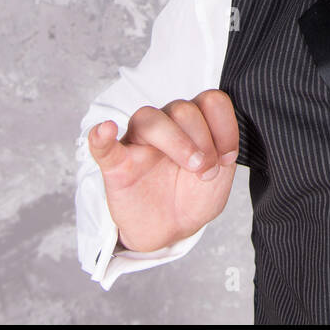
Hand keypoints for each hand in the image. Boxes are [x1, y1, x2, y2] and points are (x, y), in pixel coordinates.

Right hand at [87, 89, 239, 251]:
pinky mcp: (116, 165)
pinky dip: (101, 136)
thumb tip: (219, 148)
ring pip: (150, 119)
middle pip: (182, 109)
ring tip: (192, 167)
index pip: (210, 101)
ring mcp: (139, 143)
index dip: (225, 126)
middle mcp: (166, 125)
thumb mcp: (220, 177)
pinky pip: (102, 145)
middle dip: (203, 140)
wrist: (171, 228)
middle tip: (206, 171)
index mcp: (193, 122)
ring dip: (176, 141)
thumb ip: (222, 156)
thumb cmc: (194, 195)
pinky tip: (105, 130)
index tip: (228, 158)